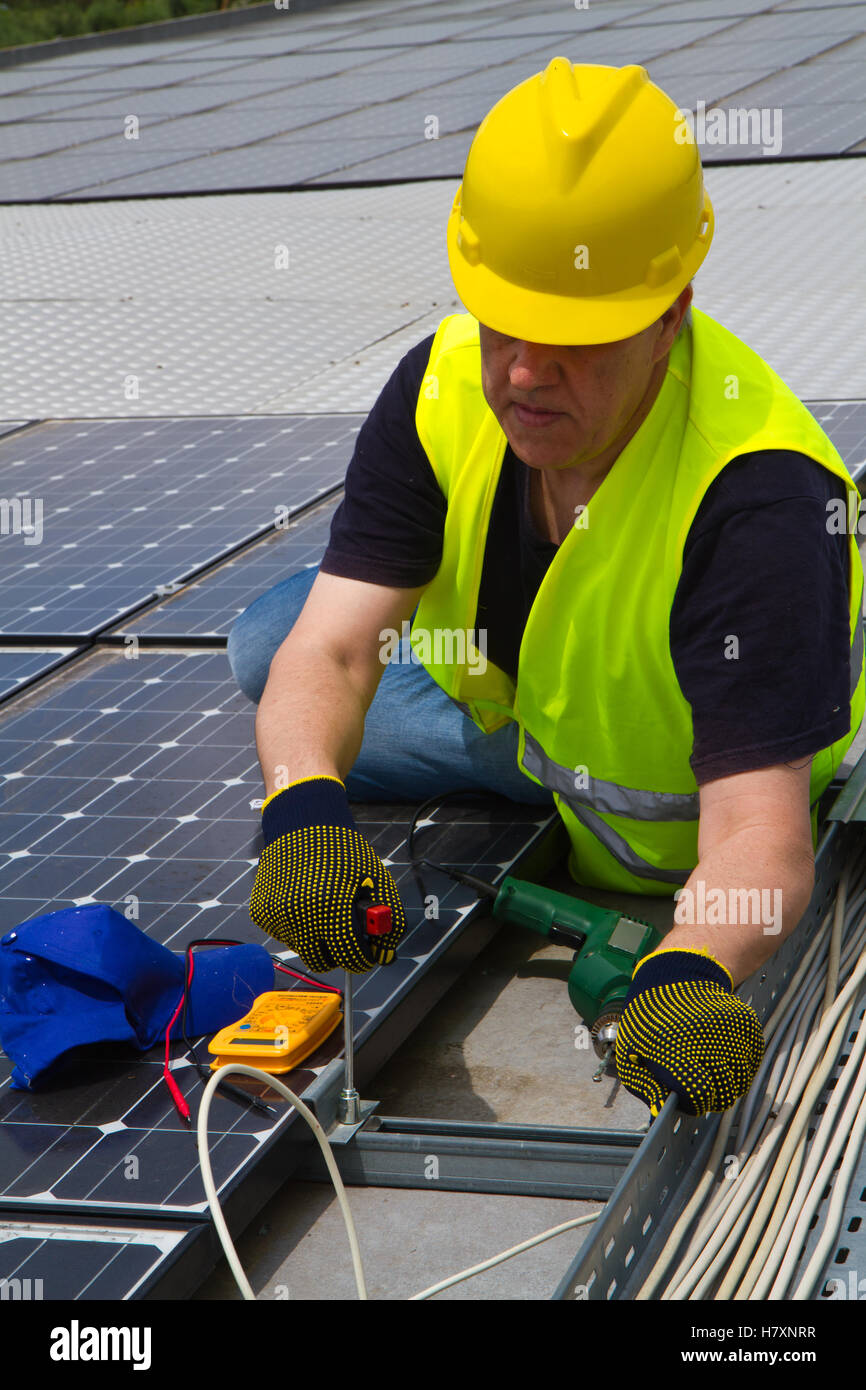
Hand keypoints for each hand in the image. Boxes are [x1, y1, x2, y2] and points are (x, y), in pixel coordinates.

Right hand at [249, 776, 405, 973]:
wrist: (302, 824)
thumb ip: (388, 919)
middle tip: (345, 937)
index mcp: (331, 907)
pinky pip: (284, 934)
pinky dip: (296, 926)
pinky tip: (303, 899)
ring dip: (315, 938)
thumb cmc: (343, 851)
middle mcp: (299, 916)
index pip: (349, 957)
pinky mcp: (261, 913)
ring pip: (301, 949)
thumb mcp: (377, 880)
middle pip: (322, 963)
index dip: (362, 958)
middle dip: (337, 954)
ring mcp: (276, 916)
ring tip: (322, 906)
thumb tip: (385, 953)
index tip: (365, 954)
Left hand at [614, 948, 763, 1115]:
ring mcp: (730, 1029)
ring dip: (729, 1083)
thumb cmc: (648, 1021)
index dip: (694, 1102)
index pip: (700, 1093)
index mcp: (675, 1048)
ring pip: (742, 1079)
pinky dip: (742, 1066)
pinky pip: (753, 1061)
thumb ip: (647, 1085)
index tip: (688, 1097)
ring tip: (710, 1070)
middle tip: (700, 1084)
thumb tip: (661, 1109)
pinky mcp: (746, 1023)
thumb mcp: (631, 1053)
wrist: (673, 979)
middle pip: (725, 1092)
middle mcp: (707, 1038)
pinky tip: (723, 1057)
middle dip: (712, 1095)